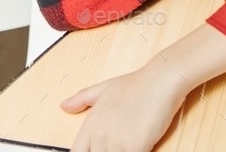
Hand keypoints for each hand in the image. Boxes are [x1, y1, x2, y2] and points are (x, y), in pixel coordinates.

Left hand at [61, 24, 225, 151]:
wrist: (161, 79)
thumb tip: (64, 105)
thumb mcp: (105, 88)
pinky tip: (140, 148)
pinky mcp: (133, 148)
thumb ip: (82, 98)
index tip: (97, 150)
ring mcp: (115, 144)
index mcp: (90, 125)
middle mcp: (99, 136)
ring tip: (125, 147)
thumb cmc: (137, 83)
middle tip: (116, 147)